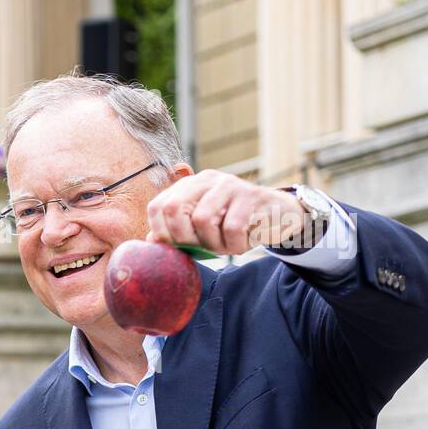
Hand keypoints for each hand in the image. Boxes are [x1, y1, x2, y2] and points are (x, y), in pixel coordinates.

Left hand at [144, 169, 306, 254]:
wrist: (278, 215)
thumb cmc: (233, 224)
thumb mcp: (202, 228)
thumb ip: (177, 232)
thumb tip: (150, 241)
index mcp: (190, 186)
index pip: (158, 206)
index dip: (161, 231)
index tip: (176, 246)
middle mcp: (207, 180)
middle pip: (174, 209)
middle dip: (184, 238)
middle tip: (202, 248)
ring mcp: (230, 185)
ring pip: (203, 220)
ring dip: (214, 243)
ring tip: (226, 246)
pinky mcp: (252, 196)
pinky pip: (232, 228)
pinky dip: (235, 244)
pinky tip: (243, 243)